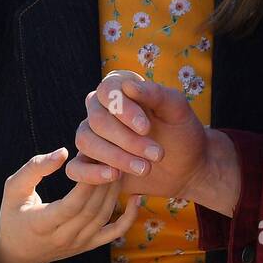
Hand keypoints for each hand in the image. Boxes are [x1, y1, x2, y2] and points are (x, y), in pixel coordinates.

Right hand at [0, 147, 139, 262]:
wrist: (17, 252)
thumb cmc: (13, 215)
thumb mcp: (13, 189)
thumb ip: (34, 169)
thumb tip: (63, 152)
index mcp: (42, 224)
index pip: (72, 204)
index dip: (88, 182)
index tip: (94, 157)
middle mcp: (64, 237)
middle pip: (92, 208)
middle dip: (105, 181)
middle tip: (114, 154)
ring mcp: (79, 244)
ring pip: (104, 217)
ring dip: (115, 191)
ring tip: (122, 166)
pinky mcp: (89, 246)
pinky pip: (114, 233)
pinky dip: (129, 217)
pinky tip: (137, 197)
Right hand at [65, 70, 208, 198]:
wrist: (187, 166)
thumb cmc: (182, 132)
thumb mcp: (177, 110)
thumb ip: (155, 94)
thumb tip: (127, 86)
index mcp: (120, 90)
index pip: (107, 91)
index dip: (123, 109)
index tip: (146, 128)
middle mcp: (101, 110)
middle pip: (97, 120)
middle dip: (127, 140)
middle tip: (157, 154)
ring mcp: (93, 137)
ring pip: (85, 141)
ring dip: (115, 157)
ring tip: (145, 168)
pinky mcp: (91, 164)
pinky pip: (75, 168)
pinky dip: (90, 173)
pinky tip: (114, 176)